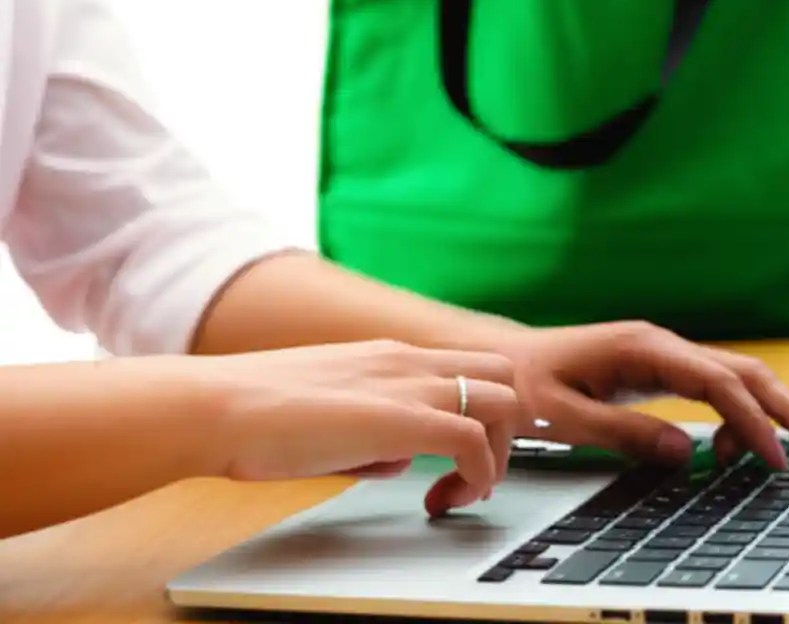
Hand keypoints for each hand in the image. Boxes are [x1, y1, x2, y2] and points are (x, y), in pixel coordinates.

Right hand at [189, 340, 519, 515]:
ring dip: (498, 453)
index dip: (482, 412)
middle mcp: (409, 362)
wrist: (216, 408)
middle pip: (504, 377)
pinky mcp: (401, 419)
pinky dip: (476, 474)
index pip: (471, 367)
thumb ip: (374, 434)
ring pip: (503, 402)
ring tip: (465, 490)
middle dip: (505, 428)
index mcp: (391, 357)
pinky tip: (446, 498)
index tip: (466, 454)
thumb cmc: (257, 418)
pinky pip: (472, 441)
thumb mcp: (331, 419)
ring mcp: (409, 387)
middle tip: (476, 471)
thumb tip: (401, 459)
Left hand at [500, 321, 788, 469]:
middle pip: (744, 371)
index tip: (775, 458)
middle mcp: (663, 344)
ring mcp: (665, 355)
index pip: (718, 381)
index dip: (753, 420)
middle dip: (788, 408)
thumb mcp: (564, 416)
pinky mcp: (661, 369)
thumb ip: (625, 432)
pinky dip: (735, 417)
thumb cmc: (528, 384)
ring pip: (735, 377)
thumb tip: (689, 453)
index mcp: (645, 348)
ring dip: (768, 412)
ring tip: (788, 455)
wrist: (504, 362)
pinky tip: (732, 451)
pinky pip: (713, 389)